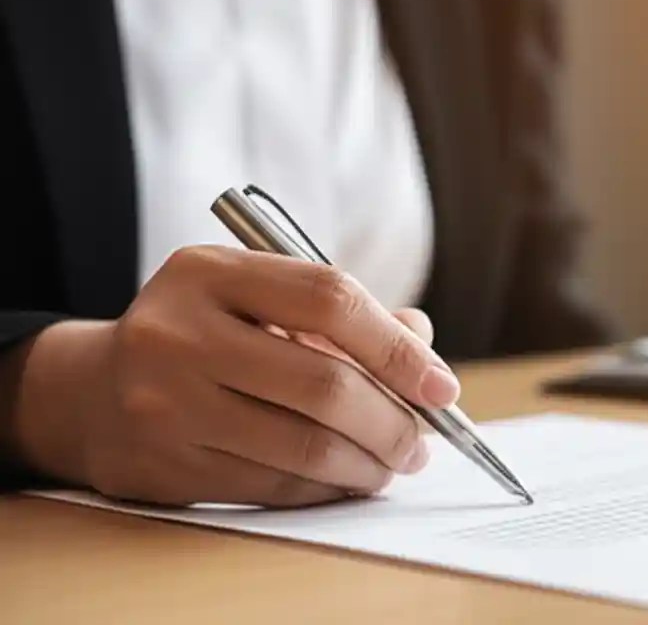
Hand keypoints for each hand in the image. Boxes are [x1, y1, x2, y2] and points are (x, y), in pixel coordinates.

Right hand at [13, 246, 457, 506]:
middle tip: (422, 440)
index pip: (330, 300)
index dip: (397, 348)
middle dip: (393, 421)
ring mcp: (165, 404)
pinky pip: (273, 488)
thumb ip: (341, 311)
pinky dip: (327, 488)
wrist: (92, 391)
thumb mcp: (256, 295)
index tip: (441, 385)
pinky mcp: (164, 467)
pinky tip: (348, 479)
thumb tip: (424, 346)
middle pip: (324, 385)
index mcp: (208, 273)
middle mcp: (177, 334)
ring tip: (394, 462)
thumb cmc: (202, 334)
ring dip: (368, 464)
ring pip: (302, 448)